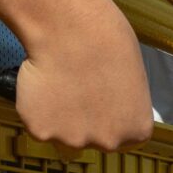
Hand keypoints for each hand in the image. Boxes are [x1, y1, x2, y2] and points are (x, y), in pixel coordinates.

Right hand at [12, 0, 154, 148]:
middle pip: (92, 140)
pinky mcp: (41, 131)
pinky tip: (43, 83)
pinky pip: (37, 123)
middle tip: (77, 89)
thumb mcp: (133, 78)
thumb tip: (111, 107)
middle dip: (84, 120)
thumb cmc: (107, 41)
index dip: (109, 118)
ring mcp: (73, 140)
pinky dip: (36, 107)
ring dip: (59, 115)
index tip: (101, 102)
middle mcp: (107, 142)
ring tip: (60, 82)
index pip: (124, 139)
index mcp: (136, 130)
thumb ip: (123, 104)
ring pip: (62, 133)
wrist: (70, 30)